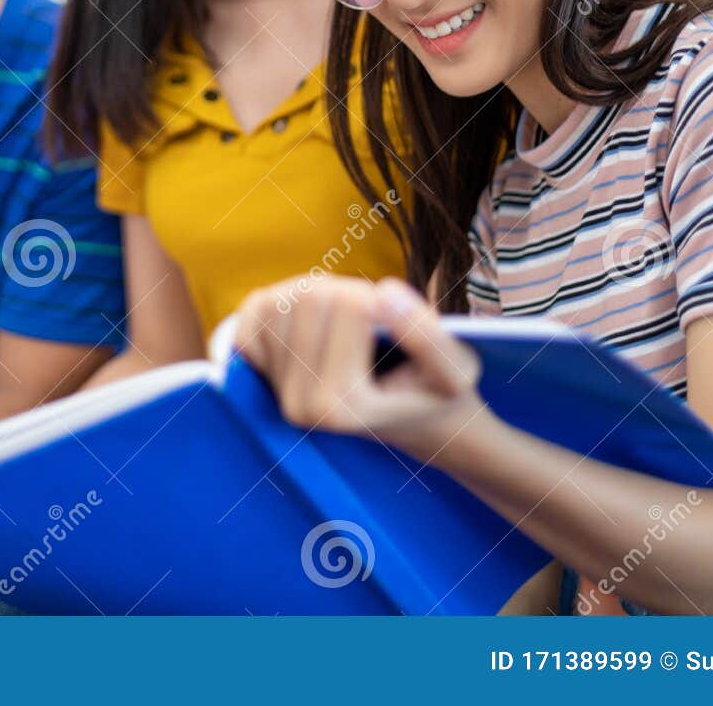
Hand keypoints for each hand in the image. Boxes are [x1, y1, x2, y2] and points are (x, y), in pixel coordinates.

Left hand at [231, 276, 487, 458]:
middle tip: (373, 319)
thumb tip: (384, 293)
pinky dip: (282, 299)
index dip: (382, 298)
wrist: (409, 420)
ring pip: (282, 298)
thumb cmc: (437, 394)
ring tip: (348, 321)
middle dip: (349, 292)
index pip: (350, 307)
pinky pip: (254, 310)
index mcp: (343, 409)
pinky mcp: (255, 374)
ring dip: (320, 293)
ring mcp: (271, 392)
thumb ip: (429, 335)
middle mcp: (298, 407)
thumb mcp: (458, 370)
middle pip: (310, 297)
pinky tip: (313, 320)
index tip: (399, 320)